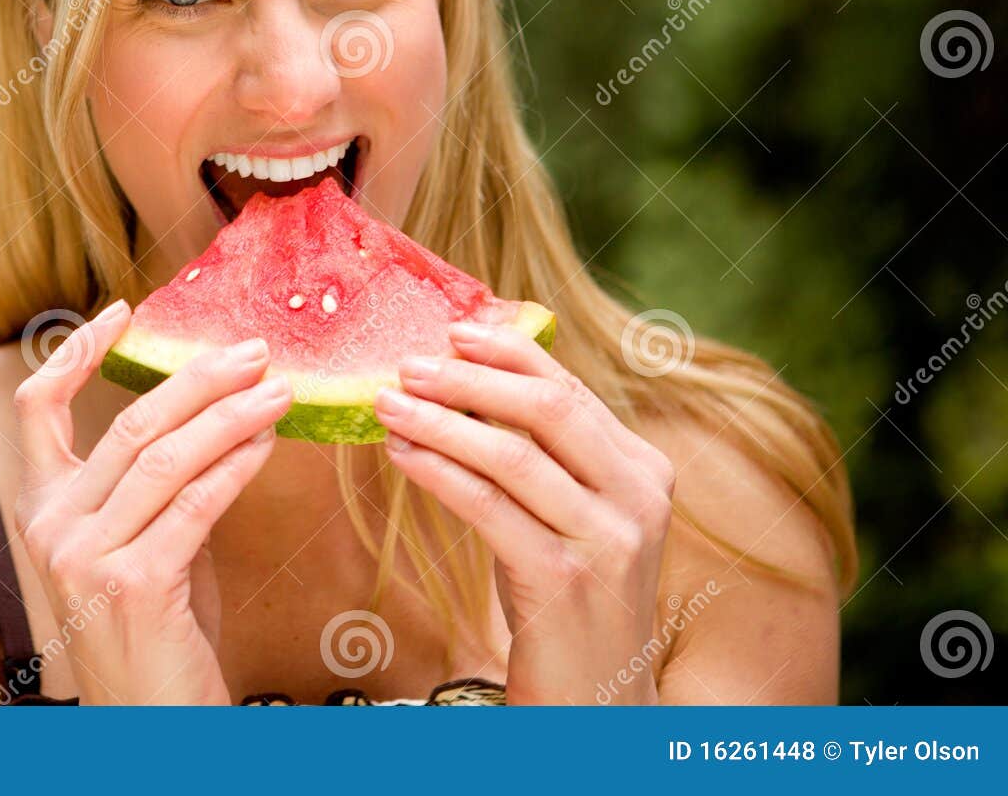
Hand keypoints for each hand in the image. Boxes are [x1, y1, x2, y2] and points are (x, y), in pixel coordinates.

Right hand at [12, 299, 291, 704]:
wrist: (152, 728)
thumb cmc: (156, 635)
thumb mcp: (140, 546)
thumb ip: (155, 487)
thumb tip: (211, 411)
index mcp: (41, 509)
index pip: (37, 409)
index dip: (75, 352)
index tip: (122, 310)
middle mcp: (51, 528)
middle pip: (129, 424)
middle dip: (199, 379)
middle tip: (254, 350)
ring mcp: (85, 557)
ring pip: (167, 457)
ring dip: (232, 414)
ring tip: (278, 388)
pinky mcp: (132, 585)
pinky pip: (196, 503)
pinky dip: (238, 464)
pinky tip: (270, 441)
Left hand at [373, 321, 676, 704]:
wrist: (600, 702)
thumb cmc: (571, 600)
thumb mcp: (575, 517)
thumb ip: (548, 456)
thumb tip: (470, 383)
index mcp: (644, 470)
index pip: (571, 389)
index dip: (510, 352)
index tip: (456, 329)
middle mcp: (636, 498)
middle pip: (545, 410)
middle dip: (470, 379)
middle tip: (409, 364)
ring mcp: (605, 540)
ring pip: (511, 455)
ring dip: (439, 421)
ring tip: (387, 403)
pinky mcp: (562, 580)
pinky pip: (487, 506)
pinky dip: (437, 472)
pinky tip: (401, 454)